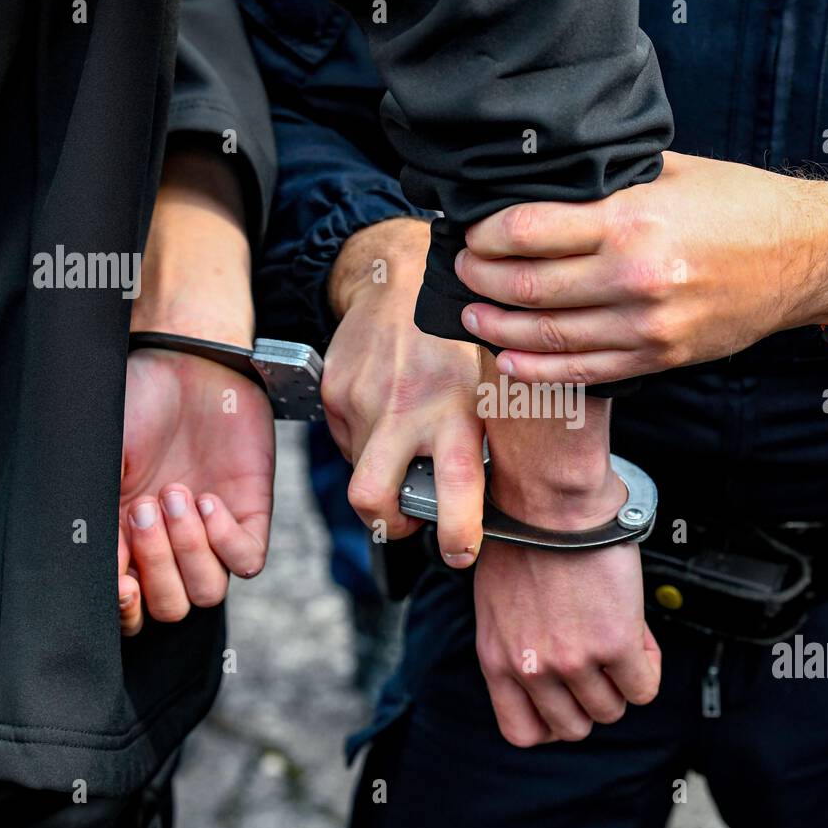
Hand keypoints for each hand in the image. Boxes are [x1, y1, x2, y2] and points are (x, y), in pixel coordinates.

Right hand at [118, 350, 274, 633]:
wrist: (185, 362)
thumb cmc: (135, 402)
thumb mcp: (98, 457)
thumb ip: (94, 516)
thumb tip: (98, 569)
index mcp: (124, 541)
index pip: (129, 611)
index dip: (125, 611)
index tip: (121, 582)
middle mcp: (168, 545)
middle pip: (171, 607)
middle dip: (156, 565)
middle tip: (144, 507)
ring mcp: (211, 533)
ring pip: (208, 592)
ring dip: (187, 549)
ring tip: (174, 494)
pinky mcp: (249, 514)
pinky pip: (247, 561)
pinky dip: (224, 539)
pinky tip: (207, 499)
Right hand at [321, 217, 486, 567]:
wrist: (406, 275)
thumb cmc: (461, 339)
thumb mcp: (493, 383)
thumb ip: (484, 437)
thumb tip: (483, 500)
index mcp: (457, 411)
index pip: (455, 492)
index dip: (457, 536)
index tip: (460, 551)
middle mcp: (406, 410)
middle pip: (373, 501)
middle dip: (387, 524)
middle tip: (406, 520)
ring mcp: (363, 401)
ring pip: (360, 470)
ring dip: (381, 471)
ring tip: (407, 441)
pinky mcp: (335, 390)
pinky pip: (344, 440)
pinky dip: (365, 438)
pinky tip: (388, 409)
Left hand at [456, 151, 827, 384]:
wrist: (807, 257)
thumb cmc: (741, 206)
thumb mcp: (672, 173)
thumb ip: (607, 181)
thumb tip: (543, 185)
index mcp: (632, 221)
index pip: (528, 231)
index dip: (487, 235)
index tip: (471, 233)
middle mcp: (634, 278)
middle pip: (528, 287)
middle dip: (481, 281)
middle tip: (462, 273)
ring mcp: (647, 326)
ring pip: (549, 336)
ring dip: (499, 329)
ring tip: (473, 317)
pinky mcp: (661, 357)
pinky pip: (586, 369)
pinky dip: (540, 368)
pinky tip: (510, 359)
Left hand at [472, 364, 659, 745]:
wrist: (549, 498)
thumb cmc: (526, 531)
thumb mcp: (500, 598)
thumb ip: (520, 640)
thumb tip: (558, 661)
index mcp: (496, 658)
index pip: (523, 732)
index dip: (553, 720)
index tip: (568, 695)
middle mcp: (530, 667)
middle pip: (574, 726)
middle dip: (592, 696)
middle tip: (601, 656)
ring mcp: (571, 660)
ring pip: (611, 709)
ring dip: (621, 680)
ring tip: (619, 636)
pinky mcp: (613, 643)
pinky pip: (643, 687)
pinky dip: (647, 667)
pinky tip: (638, 633)